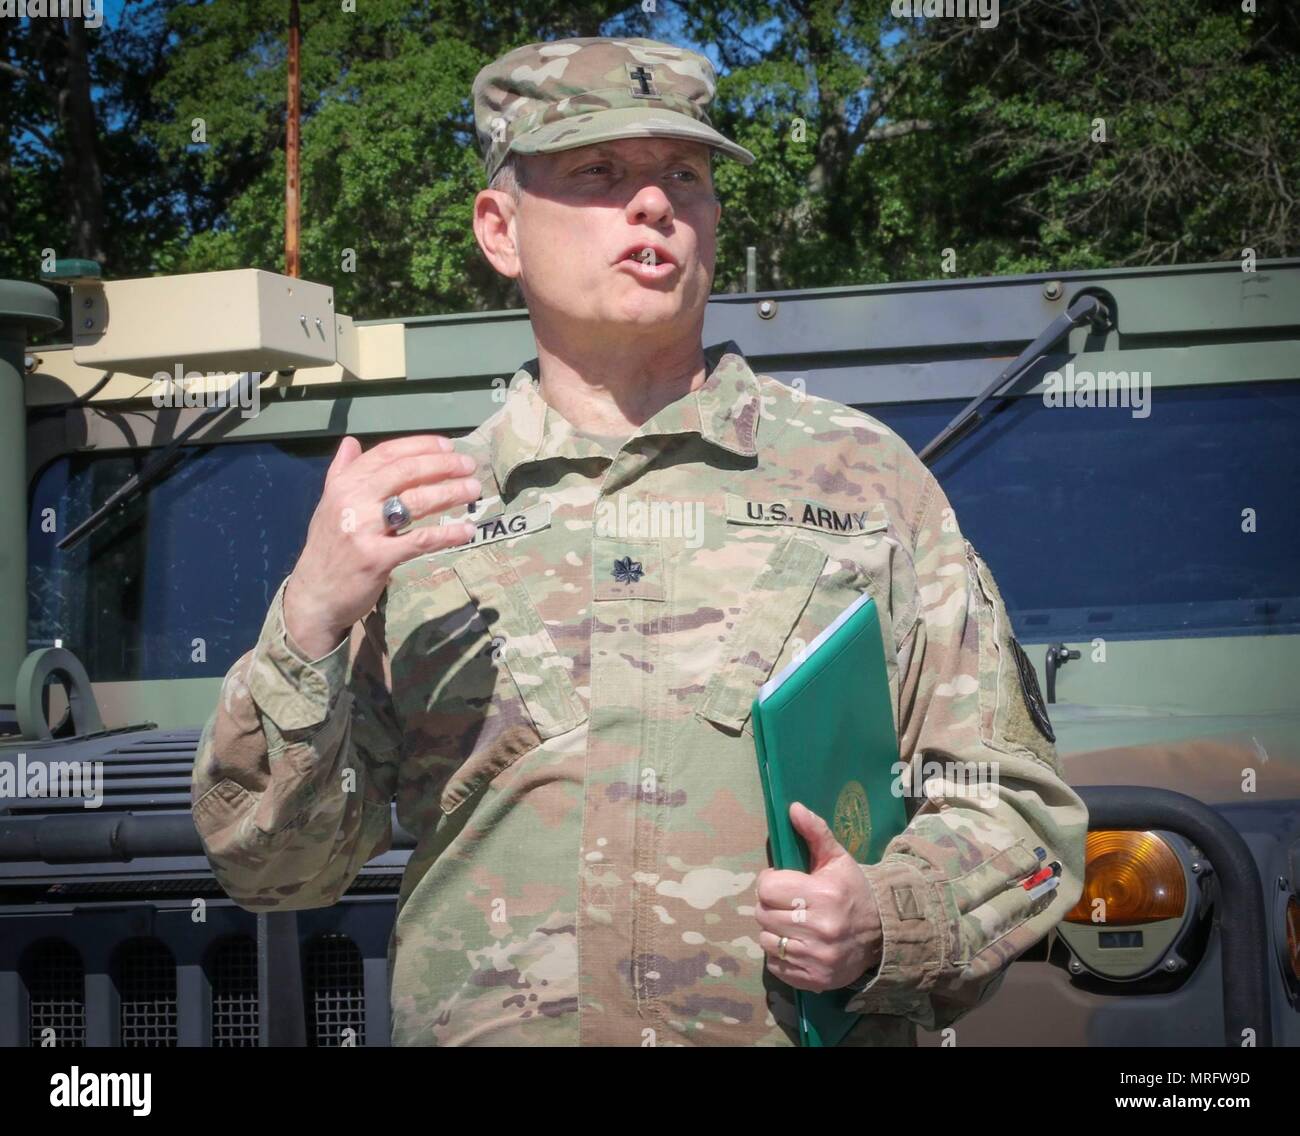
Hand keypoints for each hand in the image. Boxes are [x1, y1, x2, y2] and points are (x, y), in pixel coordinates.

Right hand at [283, 434, 480, 656]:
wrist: (314, 595)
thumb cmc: (328, 548)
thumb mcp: (329, 505)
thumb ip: (340, 472)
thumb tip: (350, 442)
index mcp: (343, 484)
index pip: (387, 454)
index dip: (421, 446)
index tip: (448, 446)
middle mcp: (352, 501)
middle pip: (405, 472)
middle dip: (442, 465)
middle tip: (469, 465)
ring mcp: (363, 529)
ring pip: (415, 502)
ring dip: (450, 493)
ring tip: (473, 489)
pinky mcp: (377, 558)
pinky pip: (419, 540)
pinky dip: (447, 534)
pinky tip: (466, 531)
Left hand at [755, 801, 882, 991]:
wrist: (884, 933)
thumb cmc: (854, 890)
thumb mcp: (838, 858)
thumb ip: (815, 832)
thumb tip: (793, 807)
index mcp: (822, 895)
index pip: (767, 888)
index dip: (770, 882)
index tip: (782, 880)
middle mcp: (819, 929)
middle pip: (763, 914)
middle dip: (770, 905)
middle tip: (786, 902)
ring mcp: (816, 957)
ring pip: (766, 940)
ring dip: (773, 930)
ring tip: (791, 923)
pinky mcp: (815, 979)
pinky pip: (777, 966)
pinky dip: (780, 956)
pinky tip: (797, 943)